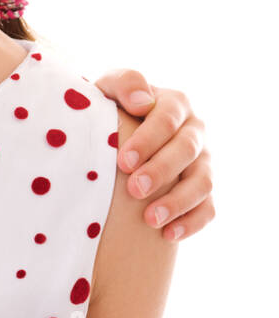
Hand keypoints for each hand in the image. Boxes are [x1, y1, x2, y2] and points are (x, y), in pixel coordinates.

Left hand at [94, 69, 212, 241]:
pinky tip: (167, 235)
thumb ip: (124, 83)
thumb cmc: (109, 109)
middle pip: (187, 150)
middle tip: (134, 189)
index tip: (124, 161)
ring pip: (204, 182)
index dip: (148, 140)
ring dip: (179, 201)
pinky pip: (208, 208)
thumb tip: (143, 102)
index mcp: (174, 103)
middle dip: (162, 171)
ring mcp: (202, 161)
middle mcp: (194, 131)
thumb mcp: (109, 89)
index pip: (167, 119)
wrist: (115, 134)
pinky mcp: (203, 188)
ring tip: (150, 218)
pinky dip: (192, 222)